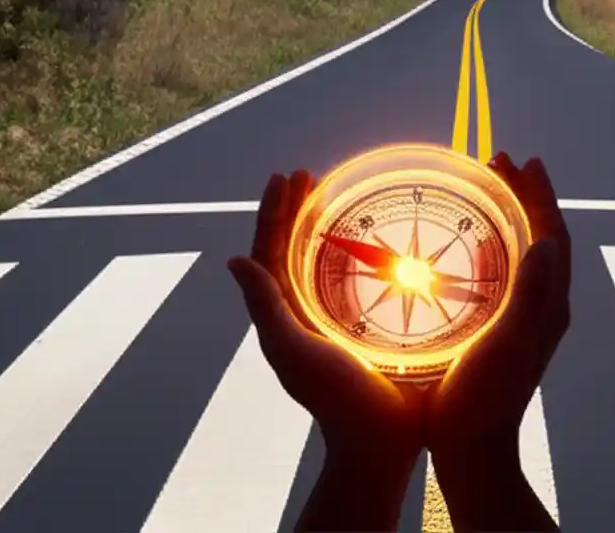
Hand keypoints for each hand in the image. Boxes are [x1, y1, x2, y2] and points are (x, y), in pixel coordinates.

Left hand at [227, 170, 422, 531]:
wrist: (381, 438)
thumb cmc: (337, 397)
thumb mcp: (294, 349)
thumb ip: (266, 307)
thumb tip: (233, 261)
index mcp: (285, 312)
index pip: (271, 250)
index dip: (275, 211)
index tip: (287, 176)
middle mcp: (306, 312)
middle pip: (294, 248)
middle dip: (298, 209)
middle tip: (311, 176)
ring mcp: (337, 318)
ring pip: (325, 261)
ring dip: (326, 225)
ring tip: (336, 196)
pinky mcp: (368, 325)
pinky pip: (360, 278)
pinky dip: (360, 252)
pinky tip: (379, 238)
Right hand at [426, 153, 570, 531]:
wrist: (470, 448)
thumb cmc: (485, 399)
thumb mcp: (509, 342)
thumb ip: (530, 293)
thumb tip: (550, 239)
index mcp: (550, 306)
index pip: (556, 236)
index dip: (542, 196)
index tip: (522, 161)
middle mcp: (543, 307)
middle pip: (541, 237)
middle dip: (524, 197)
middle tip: (496, 164)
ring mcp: (522, 319)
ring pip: (522, 252)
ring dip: (508, 216)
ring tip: (484, 189)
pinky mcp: (498, 329)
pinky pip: (501, 272)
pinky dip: (489, 244)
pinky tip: (463, 242)